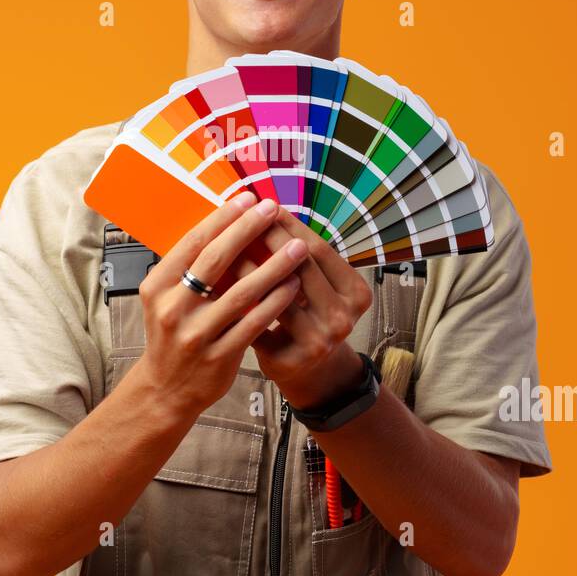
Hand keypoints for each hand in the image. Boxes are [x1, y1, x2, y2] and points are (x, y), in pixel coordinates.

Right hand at [134, 191, 311, 419]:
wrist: (166, 389)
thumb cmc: (174, 334)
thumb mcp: (168, 299)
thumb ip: (192, 268)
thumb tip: (229, 223)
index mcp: (158, 286)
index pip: (193, 242)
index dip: (223, 218)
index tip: (248, 199)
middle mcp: (173, 308)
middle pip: (216, 260)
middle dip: (248, 230)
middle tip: (273, 209)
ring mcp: (196, 334)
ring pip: (241, 291)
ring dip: (273, 266)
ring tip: (298, 246)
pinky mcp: (218, 356)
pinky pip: (254, 322)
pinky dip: (275, 301)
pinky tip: (294, 285)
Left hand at [229, 205, 374, 409]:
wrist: (309, 371)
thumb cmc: (307, 316)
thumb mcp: (318, 286)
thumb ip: (300, 256)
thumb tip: (266, 207)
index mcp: (356, 292)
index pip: (318, 248)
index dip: (288, 224)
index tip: (263, 204)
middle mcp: (344, 317)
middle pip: (299, 267)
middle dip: (267, 237)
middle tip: (240, 215)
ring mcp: (320, 341)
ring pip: (277, 293)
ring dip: (248, 264)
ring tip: (224, 244)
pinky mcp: (292, 360)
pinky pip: (259, 321)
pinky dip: (240, 298)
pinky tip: (220, 282)